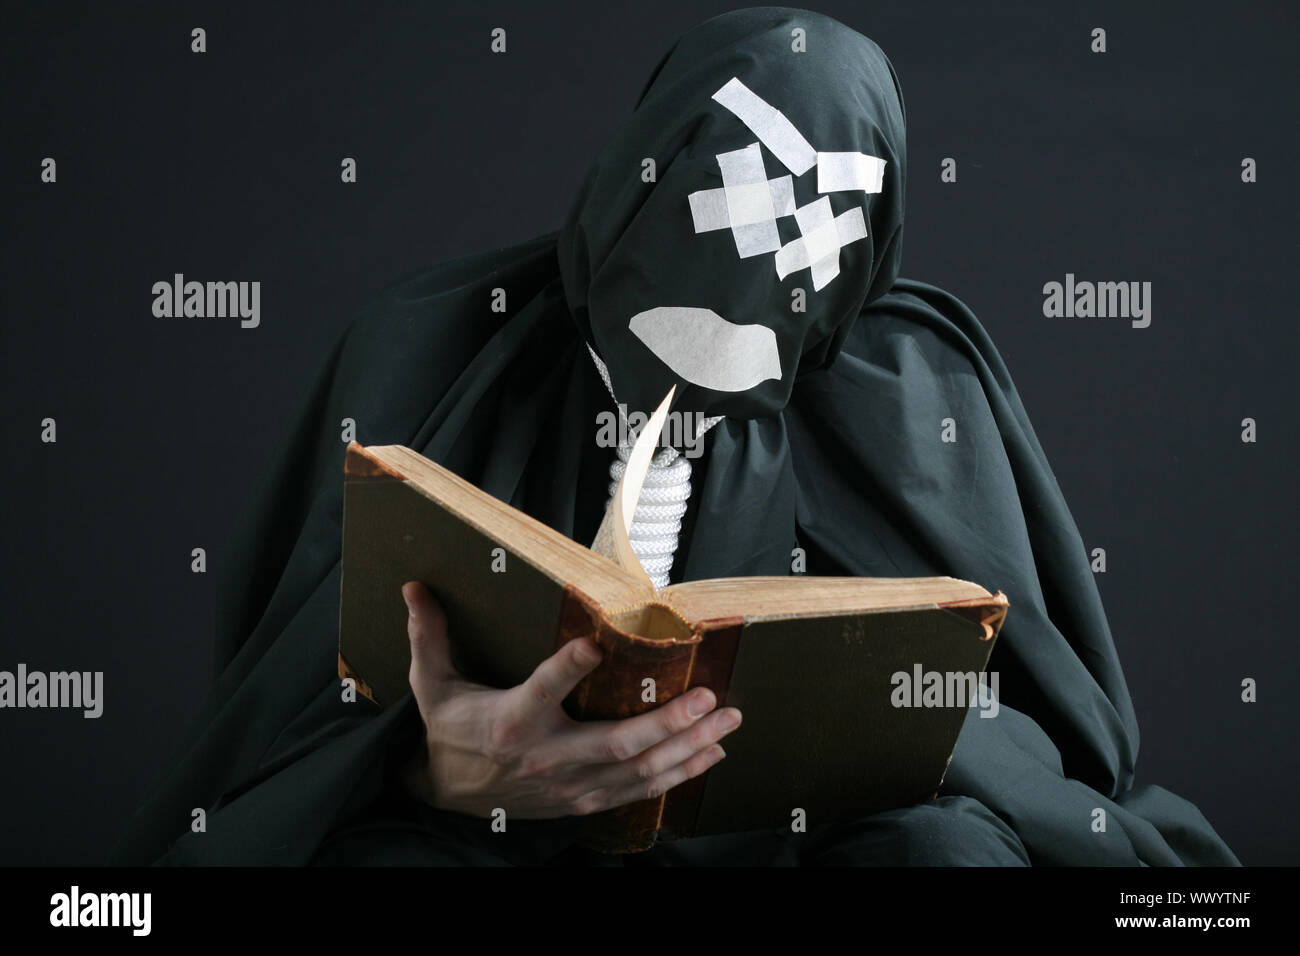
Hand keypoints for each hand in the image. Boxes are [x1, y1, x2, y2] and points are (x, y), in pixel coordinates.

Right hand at [398, 581, 741, 818]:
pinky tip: (711, 753)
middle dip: (668, 721)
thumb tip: (414, 588)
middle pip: (615, 743)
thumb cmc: (447, 730)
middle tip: (709, 695)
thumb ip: (429, 636)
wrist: (445, 795)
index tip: (593, 642)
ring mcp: (569, 785)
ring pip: (638, 770)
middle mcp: (546, 757)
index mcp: (509, 721)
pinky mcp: (582, 801)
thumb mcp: (431, 684)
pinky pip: (639, 791)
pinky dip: (679, 774)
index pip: (540, 689)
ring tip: (727, 719)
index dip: (566, 668)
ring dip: (689, 746)